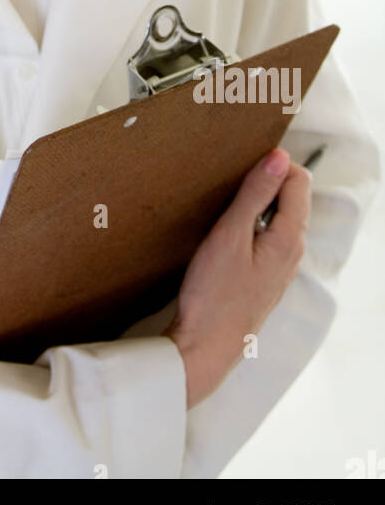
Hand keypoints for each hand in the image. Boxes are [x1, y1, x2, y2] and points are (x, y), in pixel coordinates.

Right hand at [163, 148, 311, 408]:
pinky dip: (252, 224)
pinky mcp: (265, 278)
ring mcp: (280, 267)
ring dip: (257, 203)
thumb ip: (255, 194)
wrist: (205, 348)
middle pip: (291, 198)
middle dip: (267, 180)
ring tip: (224, 201)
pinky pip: (268, 237)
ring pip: (278, 218)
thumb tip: (278, 156)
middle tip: (230, 177)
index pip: (299, 180)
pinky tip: (225, 231)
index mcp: (289, 237)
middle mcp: (293, 251)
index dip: (273, 164)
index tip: (243, 160)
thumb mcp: (229, 234)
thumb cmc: (214, 294)